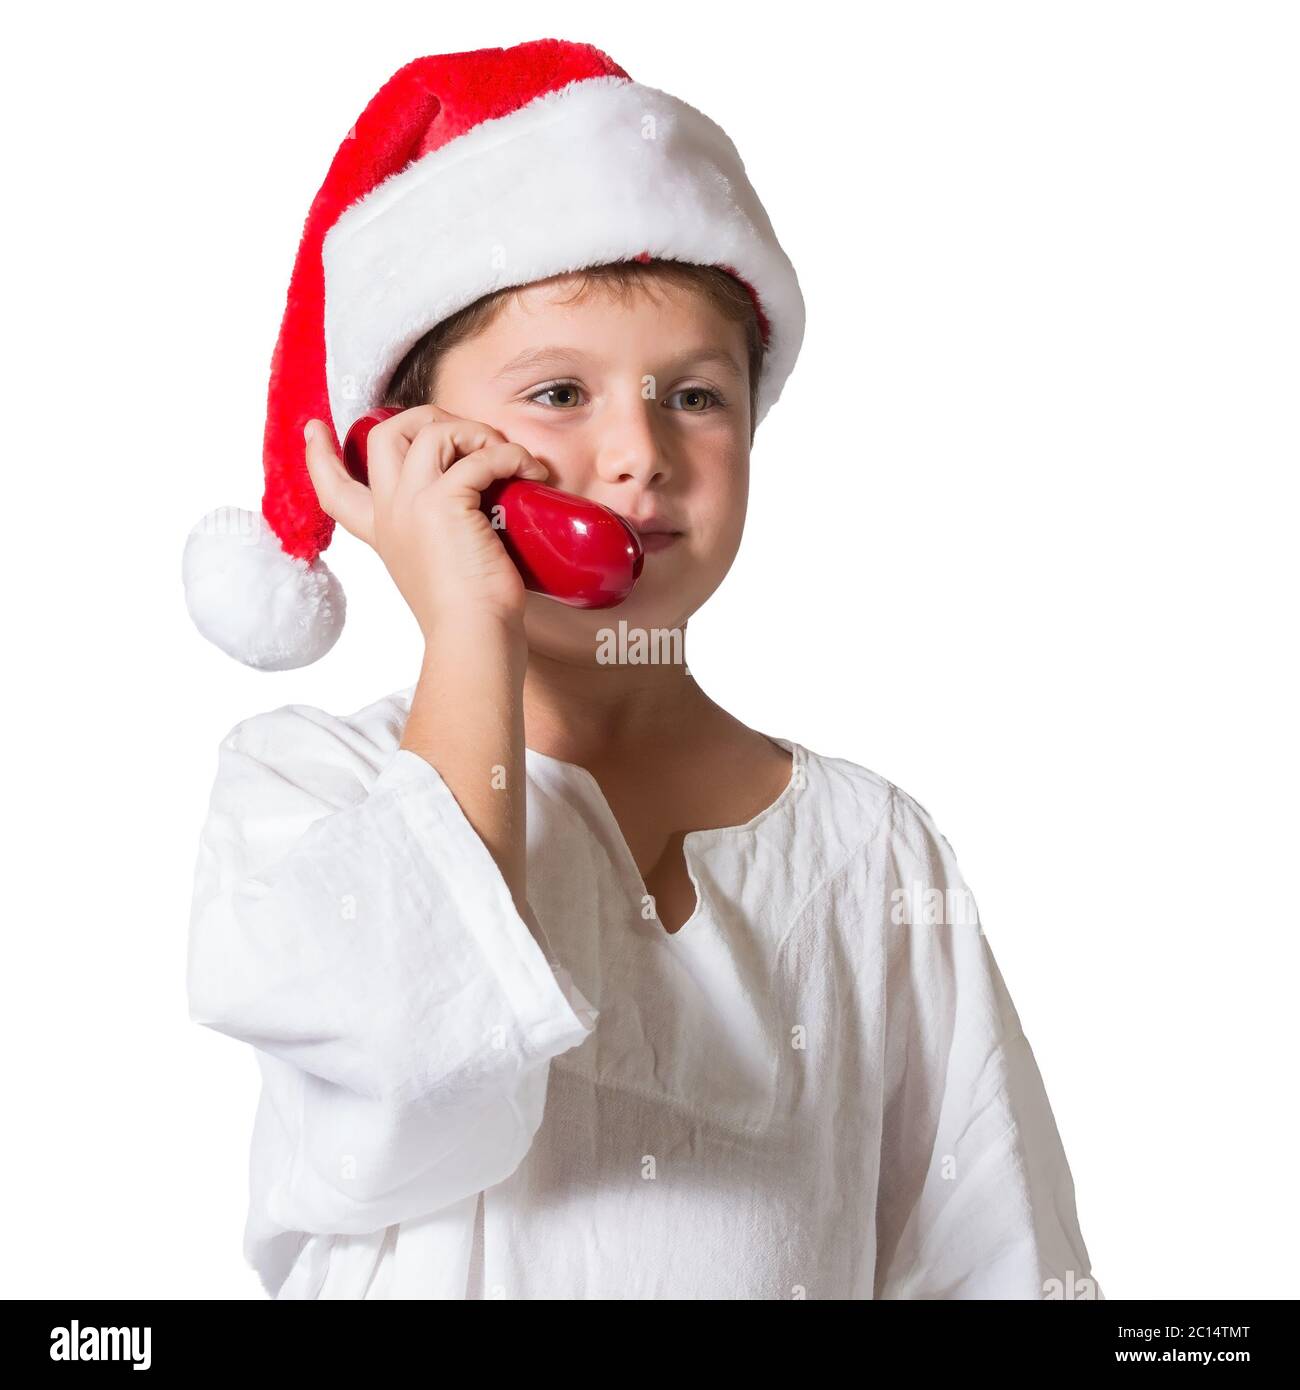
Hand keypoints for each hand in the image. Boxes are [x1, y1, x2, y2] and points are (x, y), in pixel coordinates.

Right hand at [304, 404, 549, 635]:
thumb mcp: (437, 565)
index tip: (313, 428)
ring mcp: (412, 503)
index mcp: (382, 530)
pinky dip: (509, 455)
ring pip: (432, 431)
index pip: (334, 488)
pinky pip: (478, 456)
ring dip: (479, 433)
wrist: (473, 636)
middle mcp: (390, 511)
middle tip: (474, 436)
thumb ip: (439, 535)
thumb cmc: (470, 611)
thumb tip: (483, 503)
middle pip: (387, 433)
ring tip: (509, 457)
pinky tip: (529, 472)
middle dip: (432, 418)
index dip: (319, 456)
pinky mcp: (444, 502)